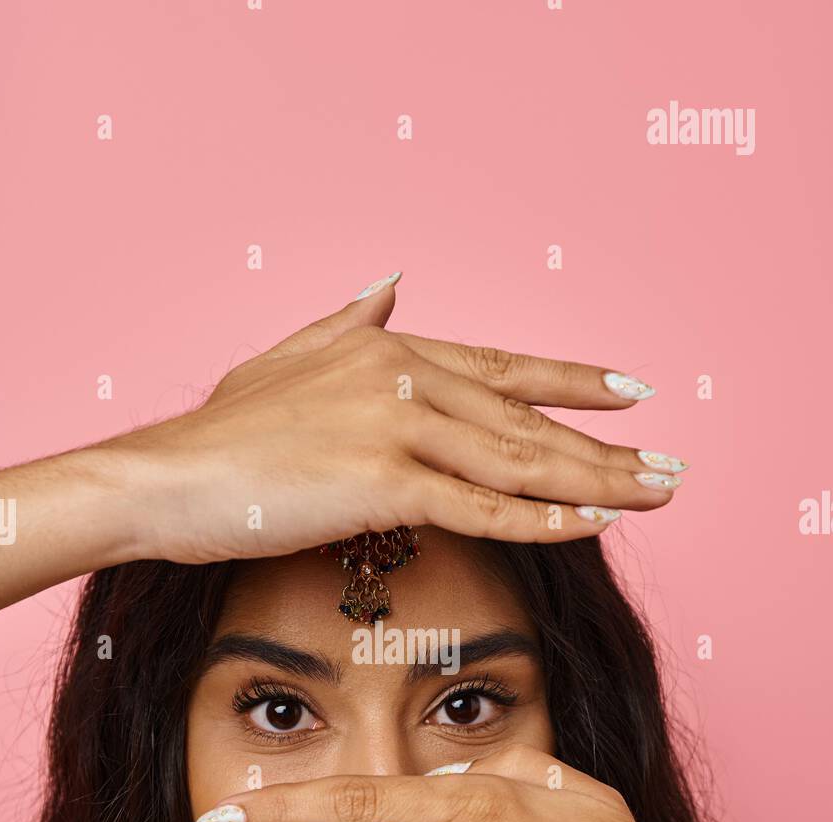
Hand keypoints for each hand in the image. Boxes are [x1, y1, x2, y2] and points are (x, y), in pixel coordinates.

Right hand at [96, 276, 683, 564]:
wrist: (162, 477)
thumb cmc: (219, 434)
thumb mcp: (285, 358)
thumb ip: (346, 320)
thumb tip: (390, 282)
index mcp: (388, 350)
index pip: (503, 369)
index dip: (572, 383)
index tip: (631, 392)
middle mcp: (402, 377)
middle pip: (525, 420)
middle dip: (605, 447)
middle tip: (670, 469)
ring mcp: (394, 426)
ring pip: (516, 462)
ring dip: (595, 484)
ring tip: (655, 500)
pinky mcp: (380, 482)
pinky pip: (480, 508)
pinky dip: (543, 520)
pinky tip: (594, 527)